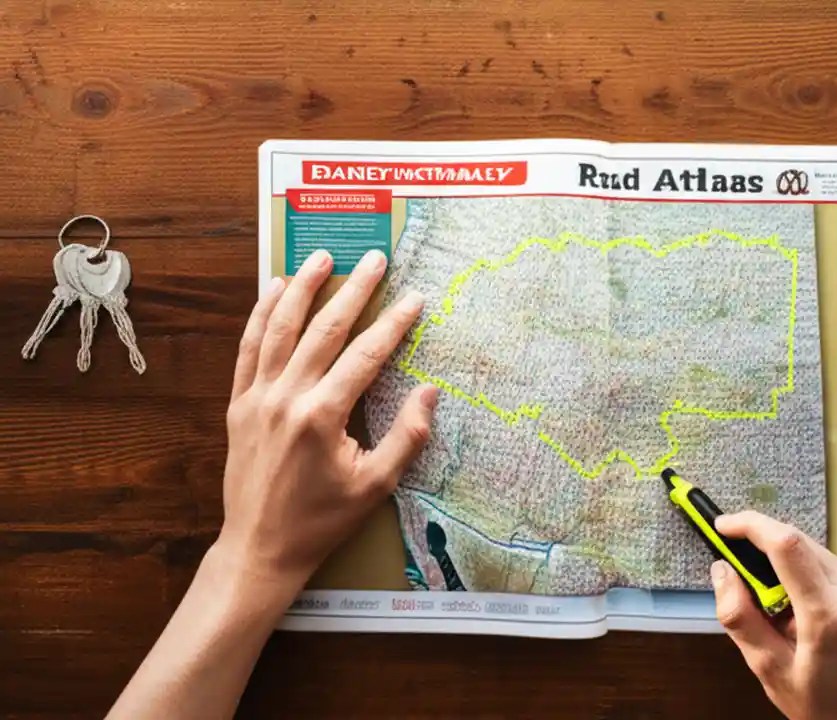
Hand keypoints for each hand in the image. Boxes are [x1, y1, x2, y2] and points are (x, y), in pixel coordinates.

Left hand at [216, 248, 436, 591]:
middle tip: (374, 259)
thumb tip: (431, 393)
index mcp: (322, 417)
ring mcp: (257, 398)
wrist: (259, 548)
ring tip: (322, 257)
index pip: (365, 356)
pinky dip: (261, 315)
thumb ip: (407, 437)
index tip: (415, 298)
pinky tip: (273, 290)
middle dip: (352, 290)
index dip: (393, 323)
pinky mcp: (238, 405)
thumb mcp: (375, 486)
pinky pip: (249, 349)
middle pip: (323, 330)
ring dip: (302, 288)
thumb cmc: (322, 521)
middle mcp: (286, 398)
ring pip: (280, 329)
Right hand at [710, 512, 836, 719]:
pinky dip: (795, 567)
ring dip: (777, 556)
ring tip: (763, 597)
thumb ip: (740, 619)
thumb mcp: (770, 670)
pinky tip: (786, 599)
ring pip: (807, 546)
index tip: (722, 526)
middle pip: (796, 539)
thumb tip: (721, 571)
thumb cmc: (823, 704)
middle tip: (733, 567)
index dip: (751, 526)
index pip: (787, 545)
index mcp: (828, 614)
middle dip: (758, 541)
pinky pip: (820, 559)